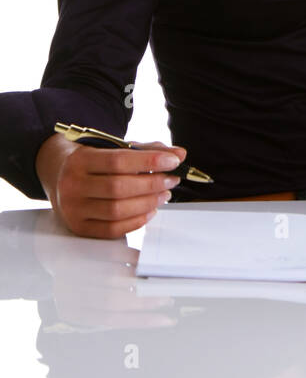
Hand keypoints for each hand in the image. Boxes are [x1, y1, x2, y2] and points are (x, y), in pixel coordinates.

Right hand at [35, 133, 187, 240]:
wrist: (55, 172)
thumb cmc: (88, 159)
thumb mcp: (111, 147)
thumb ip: (146, 150)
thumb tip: (178, 154)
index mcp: (79, 160)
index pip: (118, 161)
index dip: (149, 161)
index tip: (172, 160)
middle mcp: (72, 185)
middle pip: (119, 188)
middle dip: (152, 184)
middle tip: (171, 179)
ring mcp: (73, 209)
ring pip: (117, 210)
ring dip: (148, 203)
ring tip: (163, 194)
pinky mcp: (78, 227)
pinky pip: (112, 229)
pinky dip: (136, 221)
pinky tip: (150, 210)